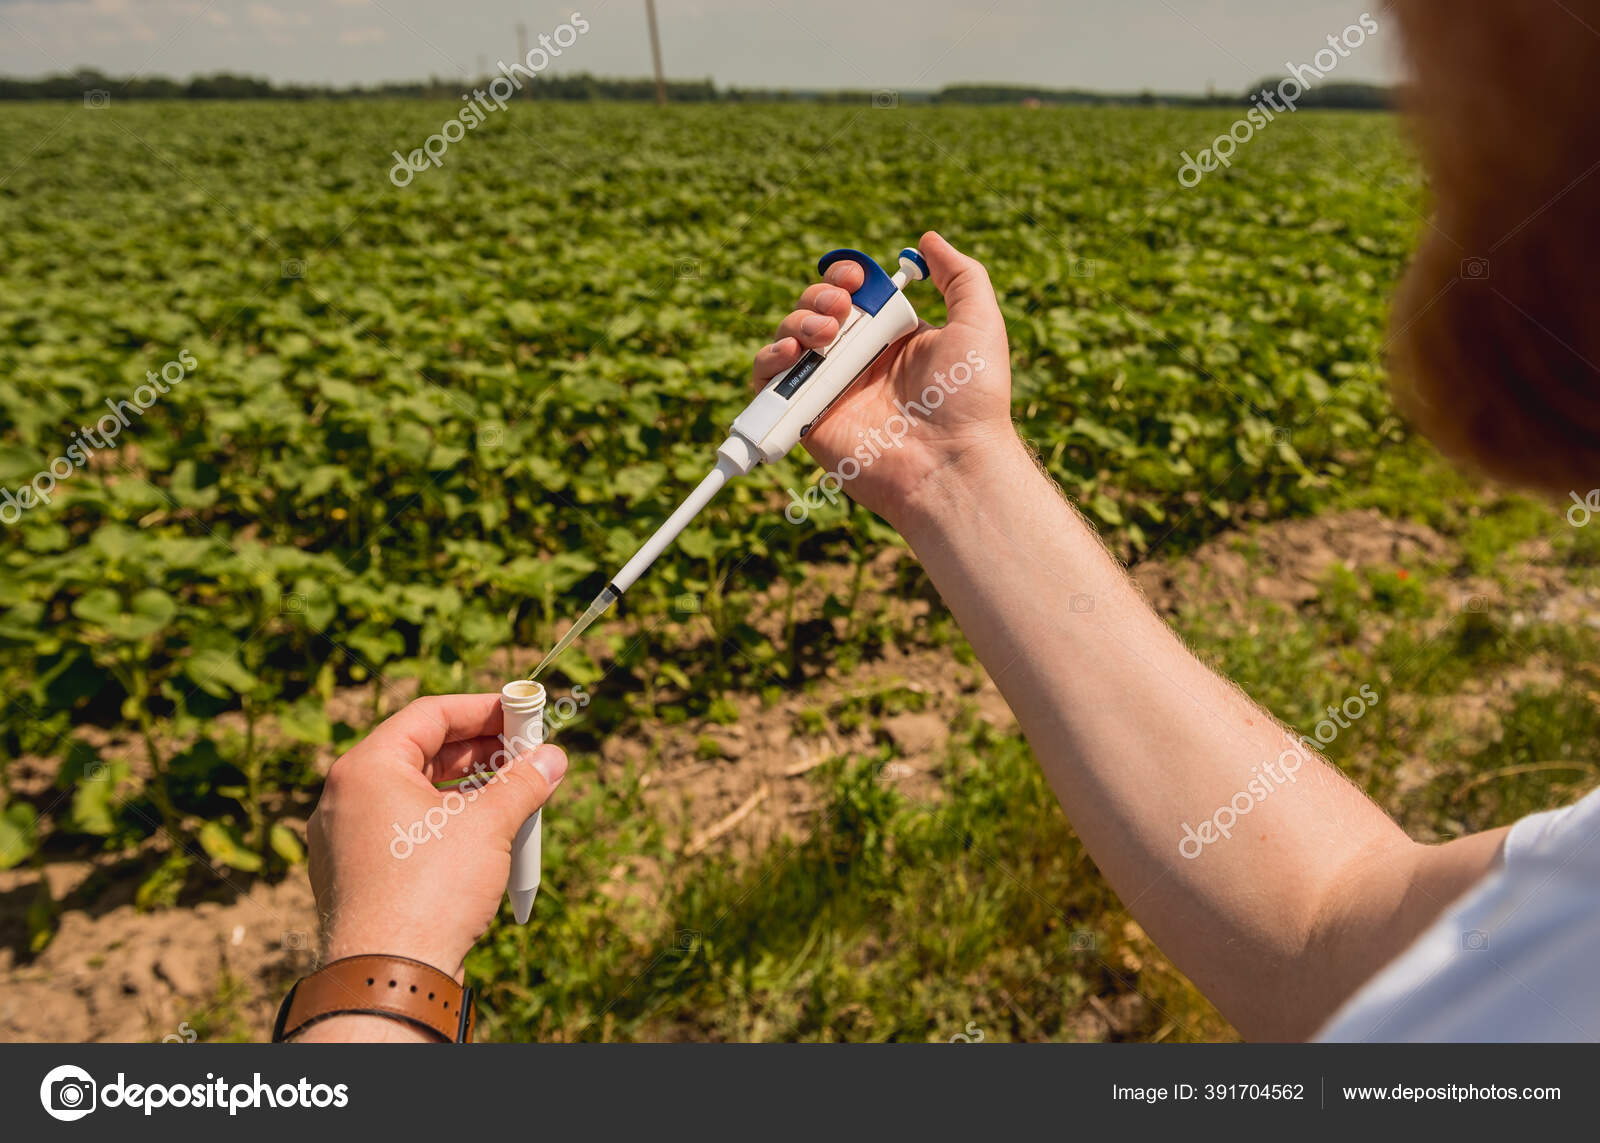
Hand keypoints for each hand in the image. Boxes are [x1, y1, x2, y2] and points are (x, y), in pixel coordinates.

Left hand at [306, 693, 566, 982]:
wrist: (389, 977)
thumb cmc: (429, 892)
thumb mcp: (488, 826)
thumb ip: (523, 783)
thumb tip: (553, 759)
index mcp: (366, 768)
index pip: (429, 715)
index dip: (481, 709)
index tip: (521, 711)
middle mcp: (346, 798)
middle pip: (420, 752)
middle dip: (480, 751)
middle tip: (526, 751)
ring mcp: (347, 839)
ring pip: (414, 794)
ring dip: (467, 788)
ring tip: (514, 792)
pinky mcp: (357, 875)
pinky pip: (404, 830)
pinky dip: (444, 823)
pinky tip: (484, 834)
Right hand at [752, 230, 1016, 527]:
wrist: (951, 461)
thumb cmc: (970, 398)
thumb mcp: (978, 322)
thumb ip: (961, 276)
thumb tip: (929, 241)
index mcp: (892, 338)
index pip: (852, 296)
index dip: (843, 279)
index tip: (855, 279)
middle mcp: (858, 362)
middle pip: (814, 313)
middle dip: (818, 298)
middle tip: (841, 311)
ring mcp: (831, 391)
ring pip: (788, 341)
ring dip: (796, 324)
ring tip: (825, 335)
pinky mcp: (807, 420)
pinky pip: (768, 386)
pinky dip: (767, 362)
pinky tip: (790, 354)